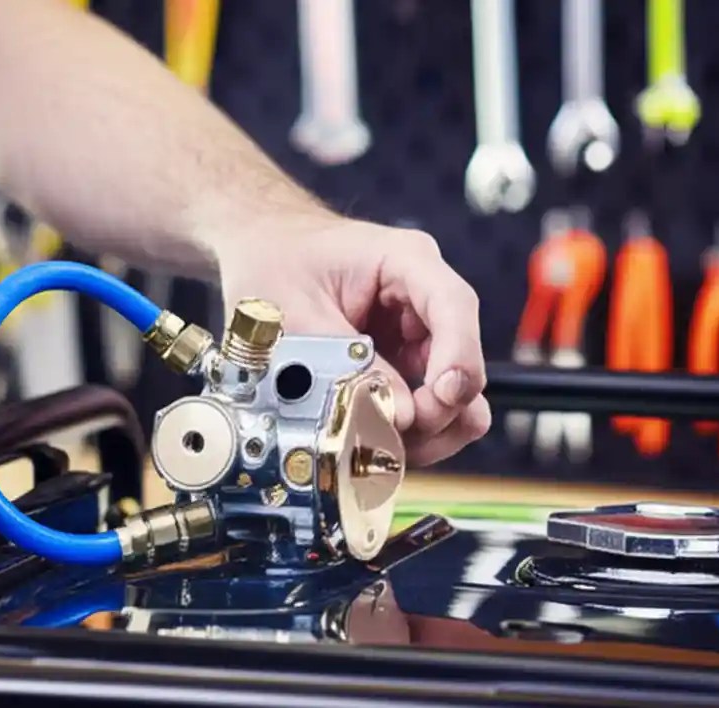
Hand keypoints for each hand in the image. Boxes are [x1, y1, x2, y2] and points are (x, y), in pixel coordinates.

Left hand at [216, 215, 490, 465]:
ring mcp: (415, 337)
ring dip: (425, 430)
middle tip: (392, 431)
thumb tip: (397, 414)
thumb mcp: (296, 311)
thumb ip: (346, 362)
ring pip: (451, 397)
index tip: (442, 396)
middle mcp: (421, 299)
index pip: (453, 306)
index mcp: (403, 260)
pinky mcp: (400, 367)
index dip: (458, 356)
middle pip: (460, 363)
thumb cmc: (273, 262)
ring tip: (378, 442)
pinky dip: (404, 432)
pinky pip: (421, 408)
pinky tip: (371, 440)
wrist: (257, 253)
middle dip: (436, 409)